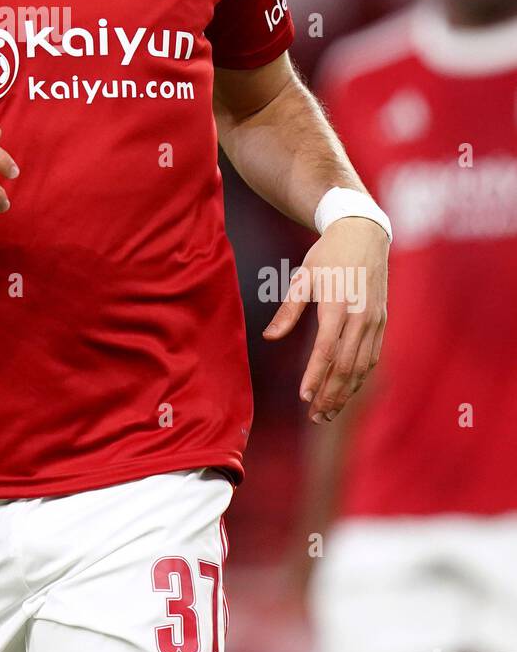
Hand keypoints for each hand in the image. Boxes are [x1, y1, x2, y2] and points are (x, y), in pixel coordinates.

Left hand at [262, 217, 388, 422]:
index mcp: (337, 305)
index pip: (326, 350)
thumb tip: (269, 336)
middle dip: (331, 394)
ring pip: (362, 366)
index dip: (316, 376)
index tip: (304, 397)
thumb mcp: (303, 277)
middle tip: (315, 417)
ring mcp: (374, 320)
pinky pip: (372, 357)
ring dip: (346, 392)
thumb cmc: (328, 255)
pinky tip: (347, 391)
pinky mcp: (382, 321)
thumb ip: (288, 310)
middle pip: (346, 365)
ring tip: (329, 412)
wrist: (363, 234)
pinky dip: (360, 378)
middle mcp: (360, 316)